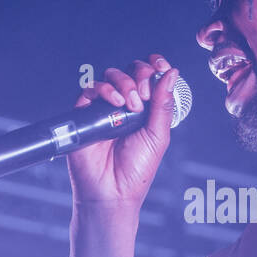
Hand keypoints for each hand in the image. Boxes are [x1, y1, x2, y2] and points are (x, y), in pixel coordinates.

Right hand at [66, 54, 179, 206]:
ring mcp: (104, 108)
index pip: (149, 76)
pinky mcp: (85, 113)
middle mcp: (125, 105)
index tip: (161, 66)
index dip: (154, 65)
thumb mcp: (158, 135)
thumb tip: (172, 73)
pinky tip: (116, 103)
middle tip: (144, 97)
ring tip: (130, 106)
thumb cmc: (136, 169)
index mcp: (145, 108)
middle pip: (130, 70)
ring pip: (111, 76)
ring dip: (124, 83)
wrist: (112, 191)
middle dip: (140, 75)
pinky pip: (90, 89)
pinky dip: (104, 89)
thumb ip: (164, 104)